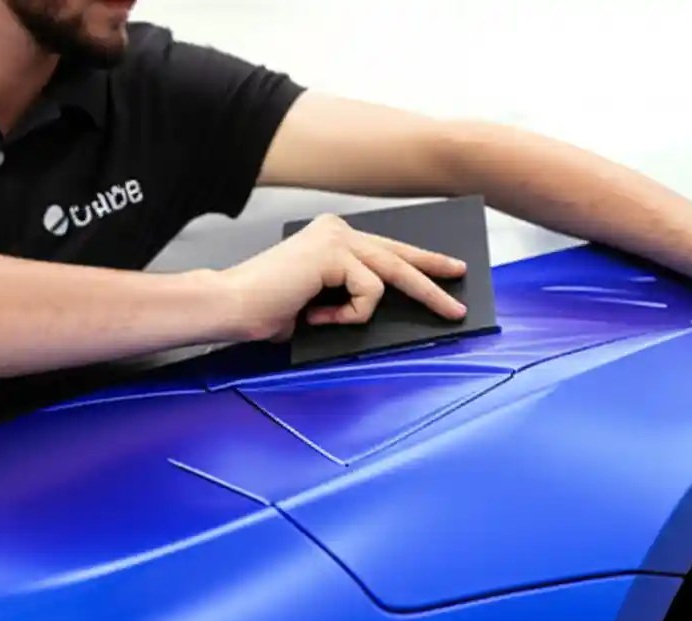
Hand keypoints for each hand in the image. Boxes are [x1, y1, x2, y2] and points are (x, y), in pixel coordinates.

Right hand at [215, 213, 467, 341]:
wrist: (233, 308)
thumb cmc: (270, 310)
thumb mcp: (325, 302)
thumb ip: (353, 296)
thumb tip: (391, 308)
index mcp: (333, 237)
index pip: (388, 250)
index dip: (420, 262)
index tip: (447, 271)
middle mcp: (338, 230)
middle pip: (400, 257)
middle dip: (434, 280)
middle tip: (458, 304)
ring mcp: (337, 238)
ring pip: (392, 273)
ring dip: (368, 311)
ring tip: (329, 321)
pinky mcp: (334, 252)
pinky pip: (369, 293)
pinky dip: (347, 315)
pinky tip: (314, 315)